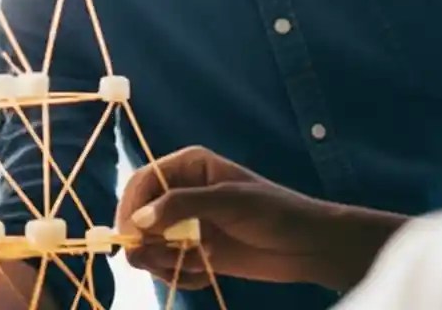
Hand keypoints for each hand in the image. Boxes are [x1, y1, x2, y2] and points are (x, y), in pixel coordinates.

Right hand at [117, 146, 405, 291]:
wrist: (310, 246)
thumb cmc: (275, 212)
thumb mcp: (228, 202)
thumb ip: (181, 206)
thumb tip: (140, 220)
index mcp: (188, 168)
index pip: (142, 182)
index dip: (131, 207)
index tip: (131, 235)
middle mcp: (181, 193)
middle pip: (138, 214)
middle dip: (144, 240)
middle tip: (157, 260)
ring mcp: (187, 224)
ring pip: (148, 243)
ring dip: (160, 260)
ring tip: (191, 267)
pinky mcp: (195, 251)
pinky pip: (166, 264)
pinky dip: (177, 274)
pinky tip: (203, 275)